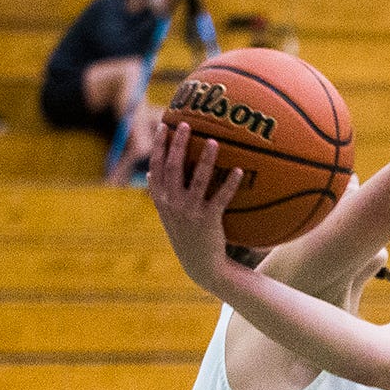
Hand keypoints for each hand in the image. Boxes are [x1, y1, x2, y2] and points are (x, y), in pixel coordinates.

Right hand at [147, 122, 244, 290]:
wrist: (200, 265)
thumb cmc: (185, 235)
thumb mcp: (167, 215)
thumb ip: (159, 193)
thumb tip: (151, 171)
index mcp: (161, 199)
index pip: (156, 166)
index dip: (159, 145)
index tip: (164, 125)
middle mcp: (172, 203)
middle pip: (173, 166)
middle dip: (178, 143)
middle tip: (186, 124)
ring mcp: (190, 212)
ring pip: (197, 179)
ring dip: (205, 158)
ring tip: (214, 141)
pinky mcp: (208, 220)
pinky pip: (220, 197)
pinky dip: (230, 183)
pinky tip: (238, 170)